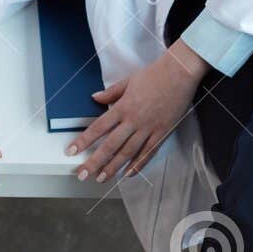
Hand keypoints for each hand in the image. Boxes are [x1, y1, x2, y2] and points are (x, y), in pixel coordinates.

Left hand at [67, 40, 208, 182]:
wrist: (180, 73)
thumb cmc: (154, 74)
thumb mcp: (129, 80)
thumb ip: (111, 92)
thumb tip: (95, 97)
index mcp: (123, 106)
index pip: (99, 127)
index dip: (84, 141)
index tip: (72, 151)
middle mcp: (134, 120)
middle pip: (110, 145)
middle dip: (95, 162)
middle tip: (83, 174)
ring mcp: (148, 128)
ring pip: (128, 153)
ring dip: (113, 167)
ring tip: (101, 178)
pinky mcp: (162, 133)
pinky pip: (148, 153)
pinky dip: (138, 165)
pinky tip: (128, 174)